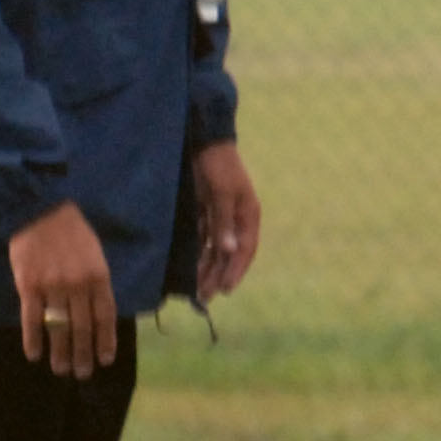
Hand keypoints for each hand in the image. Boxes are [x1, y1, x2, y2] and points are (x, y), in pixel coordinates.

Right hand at [8, 203, 116, 378]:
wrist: (40, 209)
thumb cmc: (71, 232)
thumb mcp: (94, 253)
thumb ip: (97, 282)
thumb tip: (99, 315)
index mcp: (98, 276)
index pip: (105, 316)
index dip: (105, 340)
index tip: (105, 360)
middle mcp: (77, 284)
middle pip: (82, 328)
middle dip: (83, 354)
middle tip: (83, 373)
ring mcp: (52, 286)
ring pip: (58, 328)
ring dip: (60, 353)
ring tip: (61, 370)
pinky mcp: (28, 286)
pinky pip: (31, 319)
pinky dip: (33, 339)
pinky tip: (34, 355)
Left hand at [190, 142, 261, 300]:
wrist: (204, 142)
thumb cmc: (218, 166)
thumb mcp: (223, 193)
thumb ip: (224, 222)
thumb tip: (228, 251)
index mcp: (248, 215)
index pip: (245, 250)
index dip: (236, 271)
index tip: (225, 290)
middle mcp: (237, 220)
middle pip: (229, 255)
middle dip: (218, 276)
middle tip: (206, 298)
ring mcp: (222, 217)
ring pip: (216, 250)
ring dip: (208, 269)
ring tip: (198, 291)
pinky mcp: (207, 213)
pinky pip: (204, 241)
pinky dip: (199, 255)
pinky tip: (192, 269)